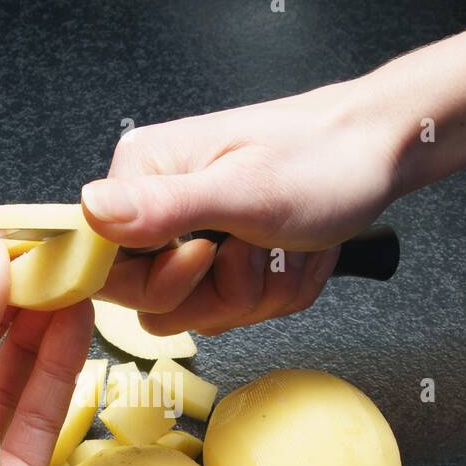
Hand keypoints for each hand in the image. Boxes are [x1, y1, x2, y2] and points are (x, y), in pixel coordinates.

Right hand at [82, 80, 403, 334]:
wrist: (378, 153)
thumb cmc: (321, 158)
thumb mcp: (245, 190)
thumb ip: (163, 206)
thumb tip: (87, 211)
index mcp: (143, 175)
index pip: (106, 268)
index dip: (163, 282)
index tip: (210, 255)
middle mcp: (156, 206)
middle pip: (156, 302)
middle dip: (225, 290)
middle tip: (261, 246)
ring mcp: (191, 236)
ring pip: (202, 311)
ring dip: (260, 291)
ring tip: (287, 243)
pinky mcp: (223, 259)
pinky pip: (236, 308)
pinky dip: (276, 290)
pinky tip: (295, 252)